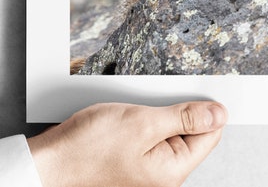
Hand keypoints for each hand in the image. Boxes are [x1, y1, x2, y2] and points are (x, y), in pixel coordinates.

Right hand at [27, 101, 227, 186]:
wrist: (48, 162)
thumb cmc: (87, 148)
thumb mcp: (143, 124)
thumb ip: (186, 119)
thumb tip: (220, 114)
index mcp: (172, 172)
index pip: (210, 135)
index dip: (205, 110)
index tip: (195, 91)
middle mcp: (163, 176)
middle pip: (190, 133)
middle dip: (176, 111)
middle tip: (152, 103)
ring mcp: (147, 170)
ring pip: (167, 131)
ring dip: (156, 114)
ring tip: (132, 112)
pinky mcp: (132, 161)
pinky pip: (149, 136)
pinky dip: (141, 121)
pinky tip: (124, 118)